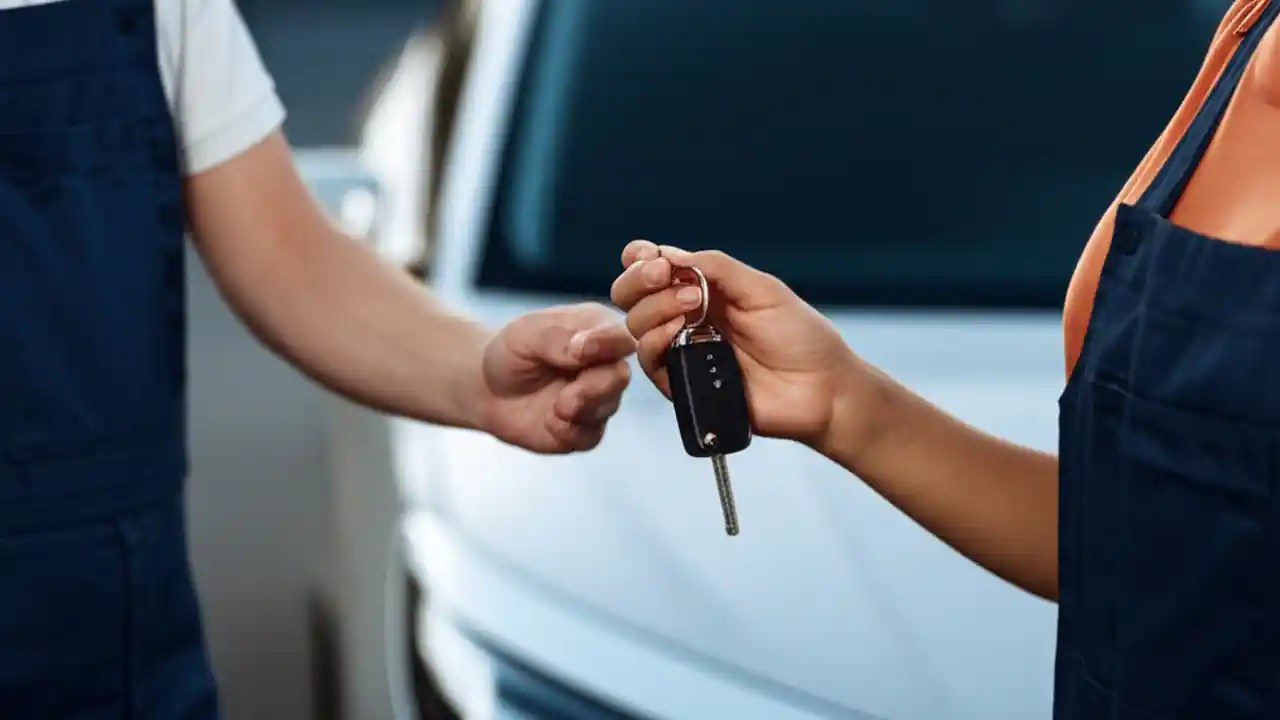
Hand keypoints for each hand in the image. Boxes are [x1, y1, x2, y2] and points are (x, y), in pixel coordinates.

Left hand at [479, 303, 635, 452]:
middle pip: (620, 376)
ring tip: (555, 408)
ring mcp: (599, 399)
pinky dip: (568, 432)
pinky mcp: (587, 429)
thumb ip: (556, 337)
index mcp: (598, 329)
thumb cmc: (512, 351)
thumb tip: (585, 348)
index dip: (608, 344)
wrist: (490, 390)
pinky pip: (589, 436)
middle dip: (595, 387)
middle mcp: (606, 364)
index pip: (620, 336)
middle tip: (567, 396)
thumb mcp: (525, 333)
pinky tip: (548, 421)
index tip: (579, 352)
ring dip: (579, 410)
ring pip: (607, 407)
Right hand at [611, 240, 875, 449]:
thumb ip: (716, 267)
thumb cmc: (800, 335)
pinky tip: (679, 331)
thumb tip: (667, 254)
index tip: (651, 256)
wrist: (821, 388)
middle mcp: (685, 317)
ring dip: (654, 306)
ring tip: (693, 303)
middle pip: (631, 295)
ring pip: (635, 325)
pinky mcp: (683, 384)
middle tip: (665, 274)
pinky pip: (650, 362)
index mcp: (701, 288)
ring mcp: (682, 350)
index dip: (640, 259)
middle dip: (638, 280)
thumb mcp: (761, 288)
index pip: (651, 268)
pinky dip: (655, 341)